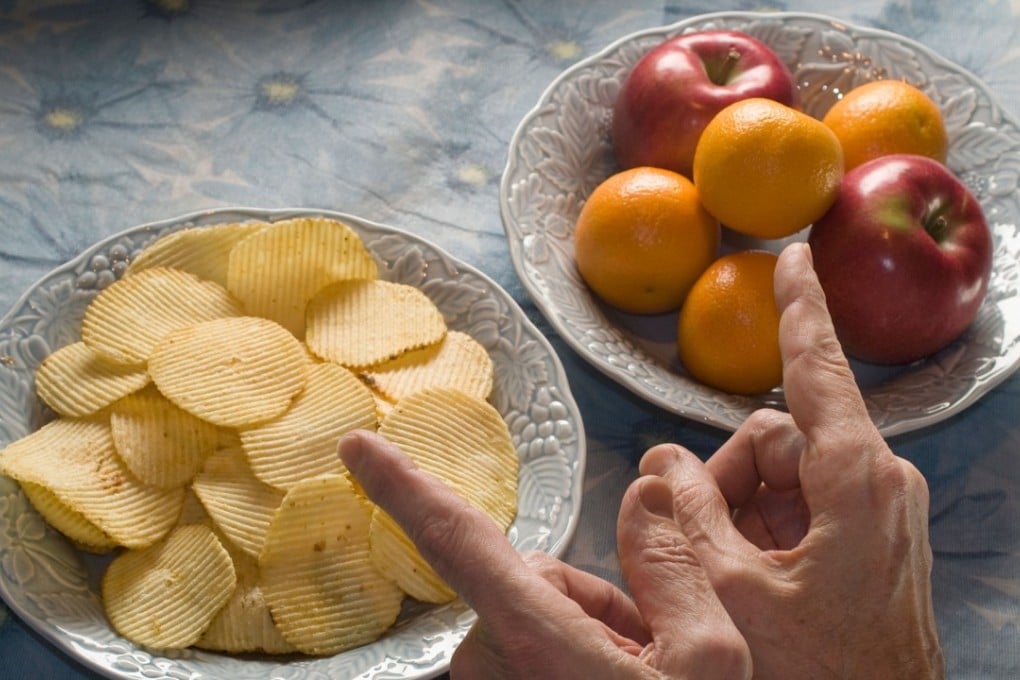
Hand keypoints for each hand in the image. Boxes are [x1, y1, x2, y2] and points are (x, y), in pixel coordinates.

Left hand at [339, 429, 750, 678]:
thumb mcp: (711, 661)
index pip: (456, 542)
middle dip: (591, 602)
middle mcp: (492, 666)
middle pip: (533, 583)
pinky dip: (570, 661)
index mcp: (535, 641)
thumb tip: (646, 493)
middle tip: (648, 653)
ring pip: (535, 621)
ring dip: (587, 637)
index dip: (403, 486)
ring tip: (636, 677)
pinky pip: (527, 655)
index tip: (356, 449)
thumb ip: (672, 566)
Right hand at [638, 242, 943, 677]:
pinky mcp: (871, 530)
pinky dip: (763, 527)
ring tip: (734, 577)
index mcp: (856, 478)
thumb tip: (664, 459)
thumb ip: (692, 513)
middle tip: (701, 538)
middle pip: (775, 436)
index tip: (793, 255)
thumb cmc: (821, 670)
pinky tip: (753, 578)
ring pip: (782, 471)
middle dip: (727, 477)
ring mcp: (877, 506)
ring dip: (741, 510)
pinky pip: (800, 502)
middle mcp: (876, 479)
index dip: (799, 307)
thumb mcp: (734, 592)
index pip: (817, 368)